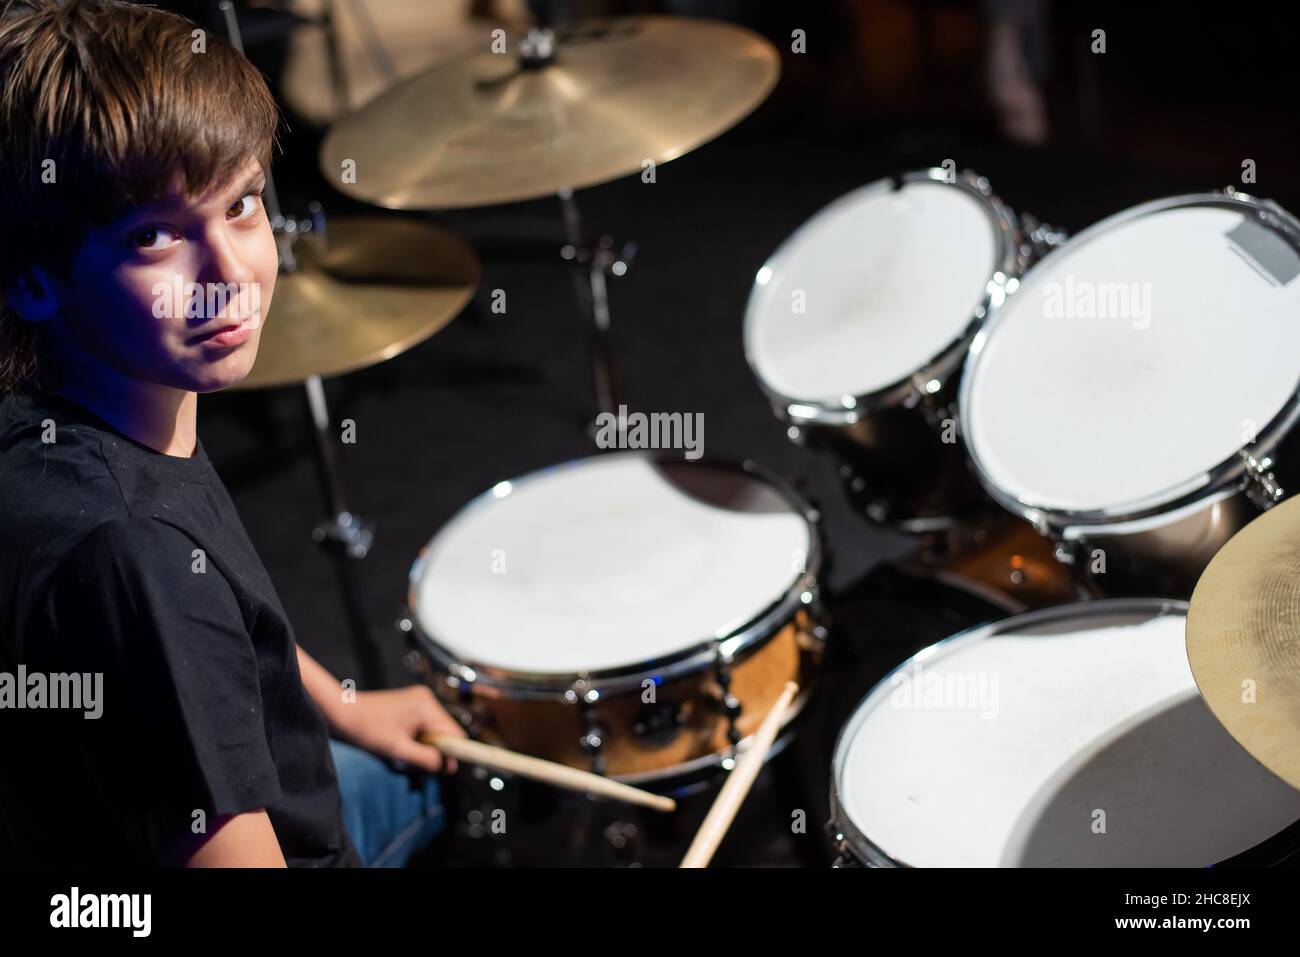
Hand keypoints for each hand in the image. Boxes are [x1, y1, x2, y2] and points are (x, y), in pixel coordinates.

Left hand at [331, 685, 466, 773]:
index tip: (448, 769)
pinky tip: (405, 741)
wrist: (342, 712)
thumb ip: (426, 758)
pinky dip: (420, 737)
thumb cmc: (365, 728)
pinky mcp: (412, 703)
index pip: (455, 734)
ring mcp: (420, 699)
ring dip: (428, 744)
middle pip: (447, 731)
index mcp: (426, 707)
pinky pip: (426, 724)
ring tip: (406, 750)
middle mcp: (427, 699)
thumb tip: (448, 767)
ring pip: (436, 729)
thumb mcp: (398, 749)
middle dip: (438, 750)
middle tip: (419, 762)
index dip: (454, 754)